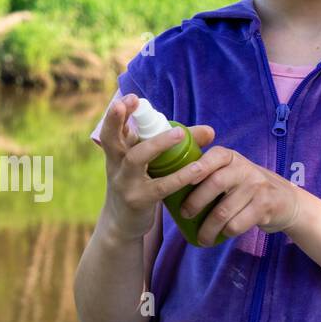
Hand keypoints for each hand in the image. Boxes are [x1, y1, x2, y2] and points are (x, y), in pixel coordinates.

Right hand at [97, 93, 215, 242]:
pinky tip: (196, 169)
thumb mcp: (150, 164)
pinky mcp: (138, 200)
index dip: (117, 112)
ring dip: (157, 144)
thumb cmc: (140, 185)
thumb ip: (177, 145)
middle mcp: (115, 164)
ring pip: (136, 158)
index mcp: (117, 151)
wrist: (122, 224)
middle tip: (129, 101)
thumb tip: (210, 132)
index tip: (131, 97)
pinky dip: (179, 177)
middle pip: (110, 138)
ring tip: (180, 133)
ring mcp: (124, 183)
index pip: (113, 127)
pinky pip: (160, 186)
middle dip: (116, 119)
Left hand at [178, 146, 302, 245]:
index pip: (212, 157)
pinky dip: (225, 233)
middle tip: (185, 215)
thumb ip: (209, 173)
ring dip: (208, 228)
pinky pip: (236, 224)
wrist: (285, 200)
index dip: (196, 168)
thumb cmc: (245, 187)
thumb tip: (170, 184)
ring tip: (201, 238)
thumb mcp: (231, 171)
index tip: (181, 180)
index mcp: (230, 158)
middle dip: (195, 203)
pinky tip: (221, 236)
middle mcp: (244, 168)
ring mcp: (256, 186)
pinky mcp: (265, 205)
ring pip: (223, 211)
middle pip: (214, 184)